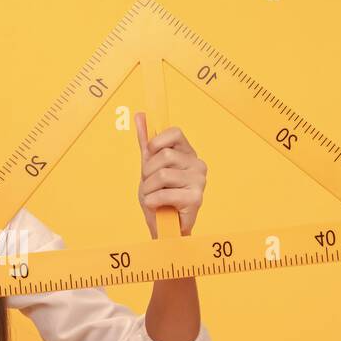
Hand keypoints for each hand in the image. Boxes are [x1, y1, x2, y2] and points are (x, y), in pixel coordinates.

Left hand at [135, 111, 206, 237]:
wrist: (162, 226)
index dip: (157, 143)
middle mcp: (198, 164)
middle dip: (148, 172)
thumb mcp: (148, 167)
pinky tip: (157, 206)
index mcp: (188, 153)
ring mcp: (199, 181)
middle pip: (164, 155)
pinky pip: (165, 193)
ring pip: (162, 174)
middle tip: (151, 185)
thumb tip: (140, 115)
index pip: (175, 132)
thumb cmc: (158, 197)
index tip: (150, 156)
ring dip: (149, 189)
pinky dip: (153, 201)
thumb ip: (146, 142)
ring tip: (153, 197)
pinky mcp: (196, 198)